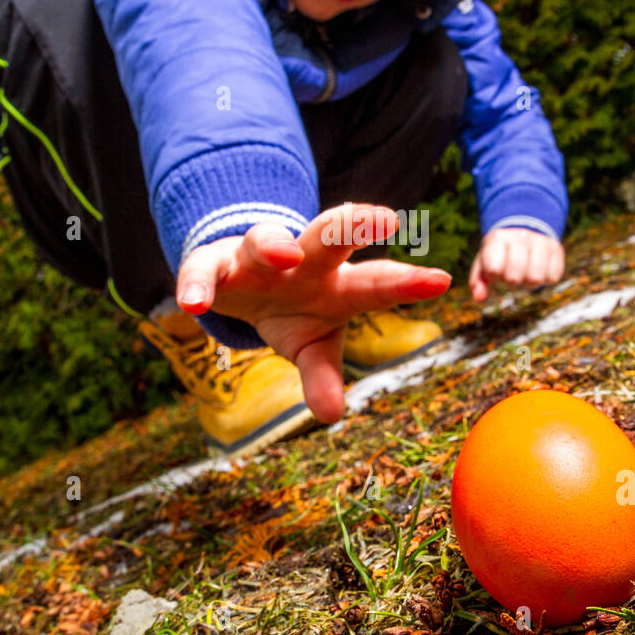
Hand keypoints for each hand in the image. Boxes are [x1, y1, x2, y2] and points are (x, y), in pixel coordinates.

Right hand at [174, 203, 451, 423]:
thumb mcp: (312, 348)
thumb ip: (323, 377)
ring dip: (275, 244)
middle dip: (354, 225)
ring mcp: (259, 257)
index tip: (442, 280)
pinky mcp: (215, 261)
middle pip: (331, 236)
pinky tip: (192, 304)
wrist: (242, 282)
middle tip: (384, 218)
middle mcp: (304, 261)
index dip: (407, 283)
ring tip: (282, 254)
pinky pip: (205, 267)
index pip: (376, 283)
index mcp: (338, 284)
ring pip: (268, 241)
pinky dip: (198, 283)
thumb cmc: (293, 313)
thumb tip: (332, 415)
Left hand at [468, 227, 564, 301]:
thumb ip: (478, 281)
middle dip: (512, 280)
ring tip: (525, 272)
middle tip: (512, 272)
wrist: (524, 230)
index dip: (494, 276)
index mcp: (497, 238)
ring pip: (536, 277)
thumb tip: (478, 297)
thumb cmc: (500, 253)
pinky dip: (545, 279)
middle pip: (515, 276)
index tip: (495, 270)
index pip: (493, 269)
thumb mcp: (484, 263)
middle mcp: (520, 236)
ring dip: (529, 281)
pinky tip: (539, 269)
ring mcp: (540, 240)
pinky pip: (553, 276)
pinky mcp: (557, 248)